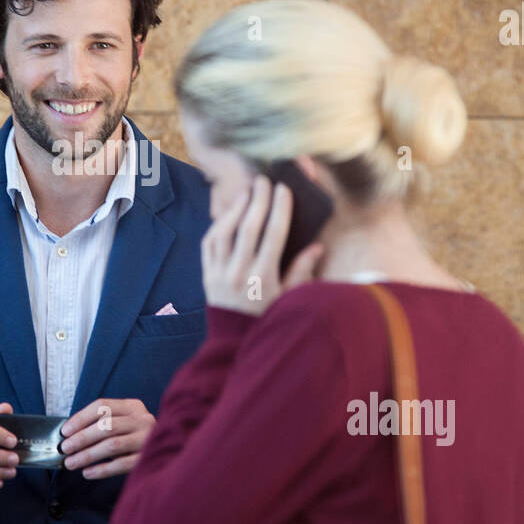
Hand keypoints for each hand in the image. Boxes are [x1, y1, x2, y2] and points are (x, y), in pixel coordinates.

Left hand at [59, 397, 155, 478]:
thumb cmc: (135, 436)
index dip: (81, 418)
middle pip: (107, 426)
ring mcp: (148, 439)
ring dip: (88, 455)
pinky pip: (121, 464)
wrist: (170, 449)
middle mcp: (143, 419)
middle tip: (65, 449)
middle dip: (82, 438)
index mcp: (133, 406)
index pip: (103, 406)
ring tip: (71, 463)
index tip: (65, 431)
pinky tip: (87, 473)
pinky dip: (102, 469)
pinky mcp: (148, 458)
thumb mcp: (124, 422)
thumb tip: (70, 434)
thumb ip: (103, 423)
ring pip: (113, 445)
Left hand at [201, 176, 323, 315]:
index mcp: (263, 279)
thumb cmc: (267, 319)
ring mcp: (219, 274)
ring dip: (236, 209)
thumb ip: (302, 272)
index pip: (273, 236)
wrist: (234, 342)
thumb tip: (317, 247)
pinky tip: (228, 214)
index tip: (283, 189)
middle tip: (264, 181)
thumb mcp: (289, 300)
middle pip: (248, 228)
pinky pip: (209, 244)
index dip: (279, 209)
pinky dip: (218, 225)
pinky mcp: (206, 275)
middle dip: (258, 201)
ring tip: (247, 192)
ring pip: (224, 232)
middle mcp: (239, 274)